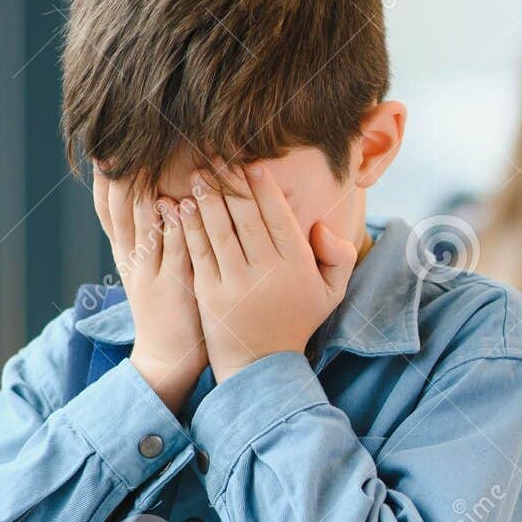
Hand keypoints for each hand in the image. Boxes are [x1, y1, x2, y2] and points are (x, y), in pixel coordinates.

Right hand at [92, 169, 205, 412]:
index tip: (101, 148)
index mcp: (126, 255)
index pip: (108, 212)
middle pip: (118, 213)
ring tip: (139, 160)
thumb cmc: (169, 309)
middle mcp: (132, 261)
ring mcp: (150, 274)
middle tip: (112, 144)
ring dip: (141, 193)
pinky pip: (171, 251)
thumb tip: (159, 200)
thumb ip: (154, 238)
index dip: (104, 182)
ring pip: (141, 227)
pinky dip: (172, 227)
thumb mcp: (153, 270)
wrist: (168, 359)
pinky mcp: (172, 287)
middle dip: (116, 178)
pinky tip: (175, 203)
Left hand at [177, 164, 357, 381]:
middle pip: (246, 217)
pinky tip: (182, 206)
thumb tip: (320, 224)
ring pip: (219, 230)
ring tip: (197, 173)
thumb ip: (340, 256)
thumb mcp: (332, 293)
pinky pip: (199, 252)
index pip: (278, 217)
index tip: (251, 163)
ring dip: (207, 198)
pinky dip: (189, 227)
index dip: (263, 188)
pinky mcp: (209, 293)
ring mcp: (235, 283)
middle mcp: (266, 272)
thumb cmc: (296, 321)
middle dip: (230, 183)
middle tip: (217, 156)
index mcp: (296, 266)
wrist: (260, 365)